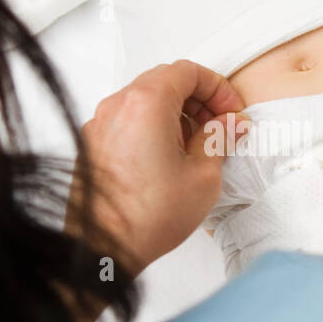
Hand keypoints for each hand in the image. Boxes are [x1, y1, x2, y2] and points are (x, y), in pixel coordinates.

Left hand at [65, 60, 251, 275]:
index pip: (187, 71)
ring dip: (174, 115)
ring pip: (144, 101)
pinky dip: (151, 128)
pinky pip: (126, 122)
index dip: (216, 87)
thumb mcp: (202, 175)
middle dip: (197, 100)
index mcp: (146, 103)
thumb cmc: (147, 216)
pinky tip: (167, 160)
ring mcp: (98, 125)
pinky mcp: (91, 145)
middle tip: (218, 127)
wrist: (101, 249)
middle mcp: (116, 106)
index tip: (230, 112)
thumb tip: (231, 124)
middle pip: (164, 81)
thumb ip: (219, 139)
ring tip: (194, 148)